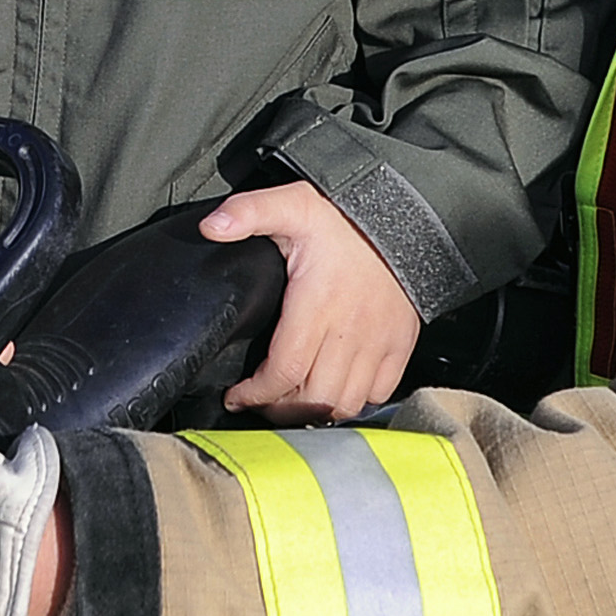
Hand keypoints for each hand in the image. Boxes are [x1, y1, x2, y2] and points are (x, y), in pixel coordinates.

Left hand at [204, 182, 420, 423]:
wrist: (404, 213)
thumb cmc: (346, 216)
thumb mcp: (292, 204)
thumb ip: (249, 212)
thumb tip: (211, 228)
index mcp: (317, 304)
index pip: (284, 371)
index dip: (256, 394)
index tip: (236, 396)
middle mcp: (350, 330)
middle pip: (314, 399)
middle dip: (280, 408)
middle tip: (261, 400)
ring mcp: (379, 341)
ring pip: (346, 403)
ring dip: (317, 410)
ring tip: (294, 399)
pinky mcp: (400, 344)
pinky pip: (379, 392)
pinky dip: (356, 400)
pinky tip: (335, 387)